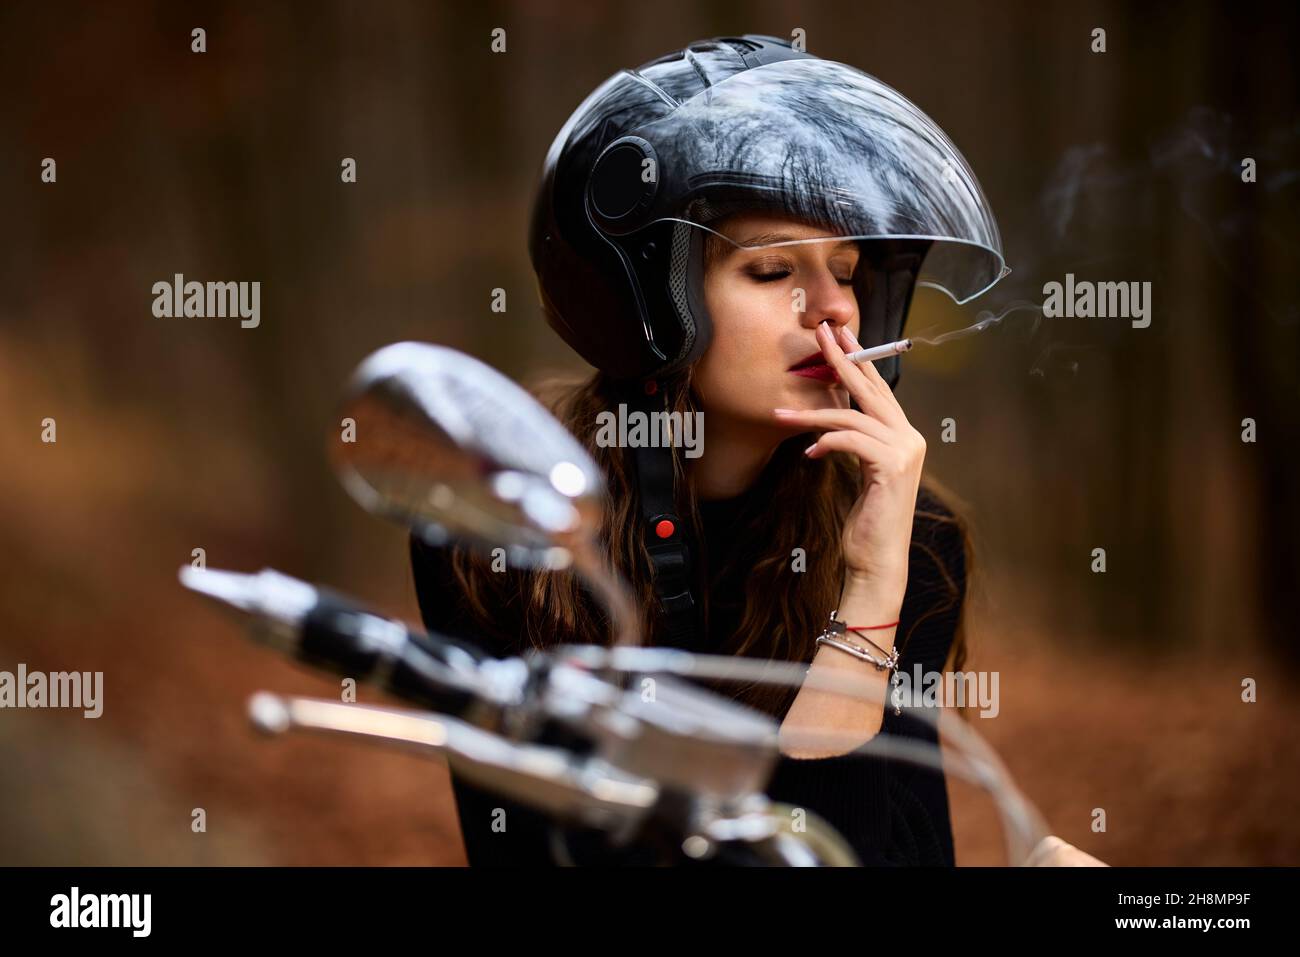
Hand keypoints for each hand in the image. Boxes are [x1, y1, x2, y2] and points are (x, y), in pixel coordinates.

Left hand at [773, 321, 926, 607]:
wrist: (877, 559)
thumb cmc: (867, 519)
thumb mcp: (861, 472)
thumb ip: (856, 444)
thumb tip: (831, 425)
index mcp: (905, 436)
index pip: (879, 390)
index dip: (859, 360)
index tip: (839, 335)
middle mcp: (911, 438)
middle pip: (872, 390)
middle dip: (843, 359)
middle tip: (821, 333)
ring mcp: (905, 451)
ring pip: (852, 416)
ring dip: (813, 415)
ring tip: (781, 415)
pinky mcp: (891, 467)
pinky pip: (851, 440)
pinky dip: (826, 442)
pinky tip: (809, 454)